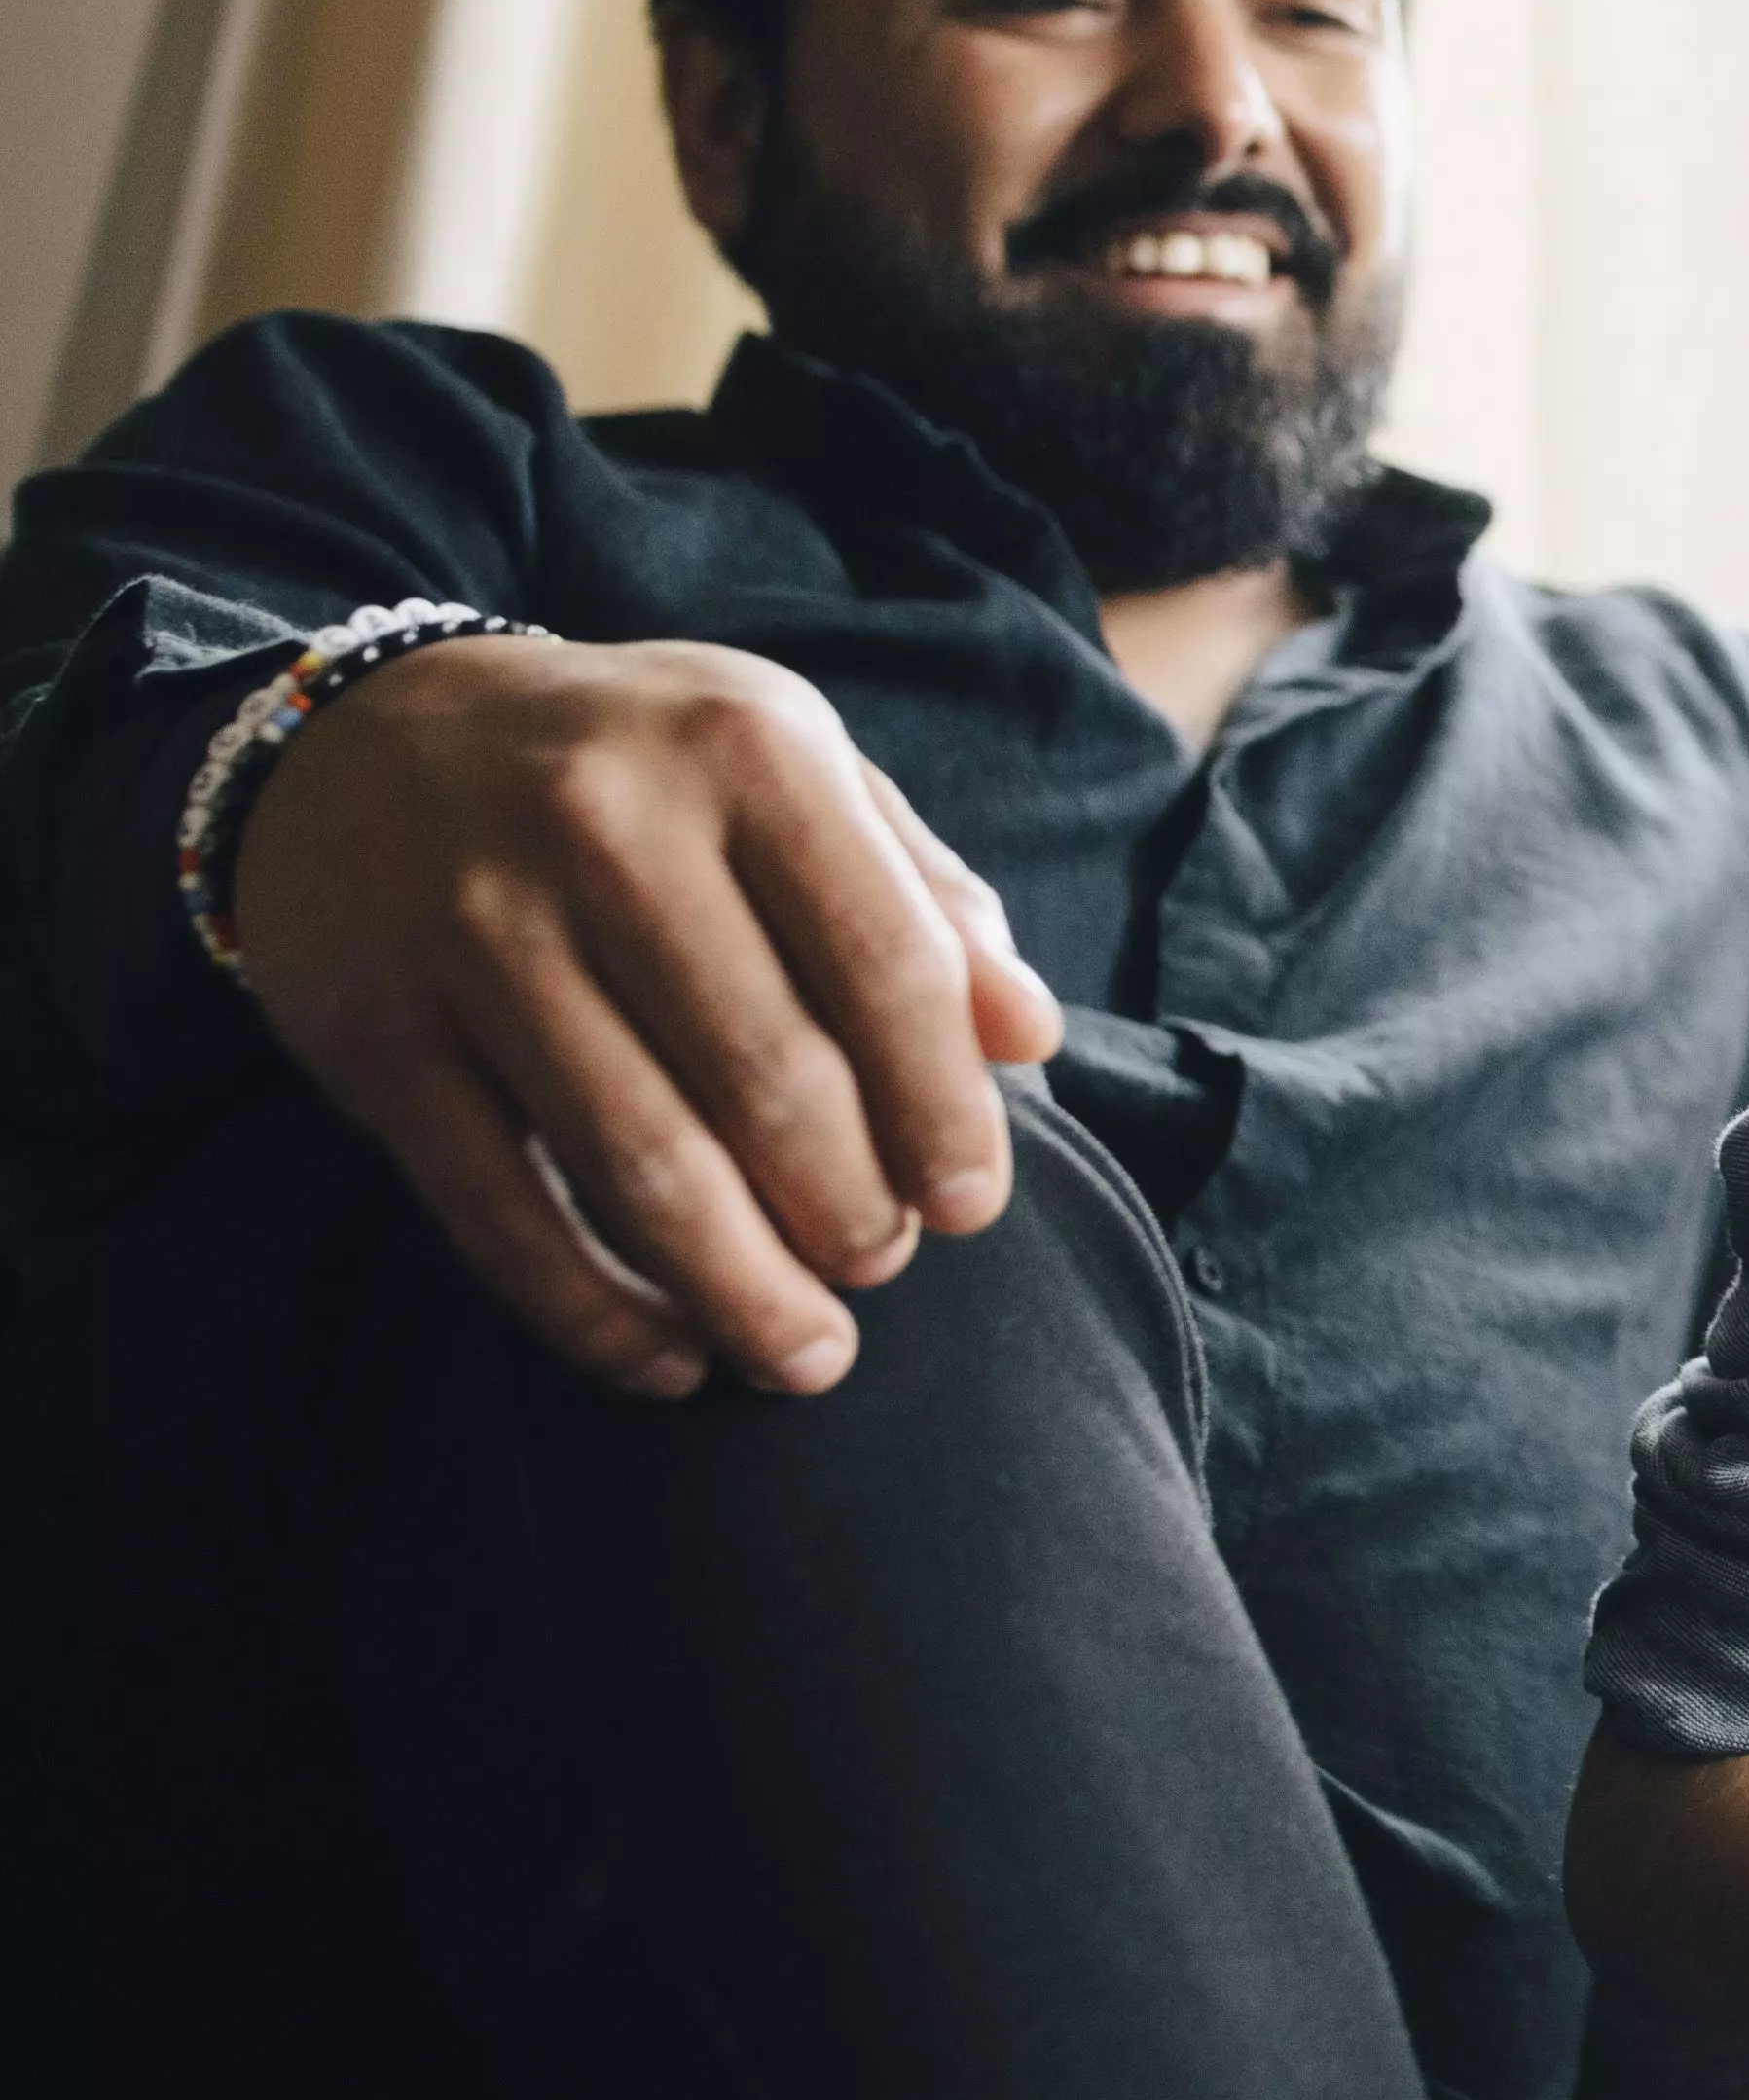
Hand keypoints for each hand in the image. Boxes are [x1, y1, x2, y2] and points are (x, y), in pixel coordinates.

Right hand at [229, 634, 1061, 1397]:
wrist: (364, 739)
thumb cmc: (641, 772)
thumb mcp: (792, 775)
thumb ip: (921, 897)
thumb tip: (1032, 1038)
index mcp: (745, 748)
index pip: (887, 965)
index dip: (945, 1112)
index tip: (970, 1207)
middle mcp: (603, 825)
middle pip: (771, 1080)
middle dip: (850, 1210)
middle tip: (881, 1265)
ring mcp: (474, 930)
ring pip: (640, 1165)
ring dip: (740, 1290)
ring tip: (805, 1350)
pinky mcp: (377, 1035)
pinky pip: (501, 1213)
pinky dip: (595, 1313)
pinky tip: (669, 1360)